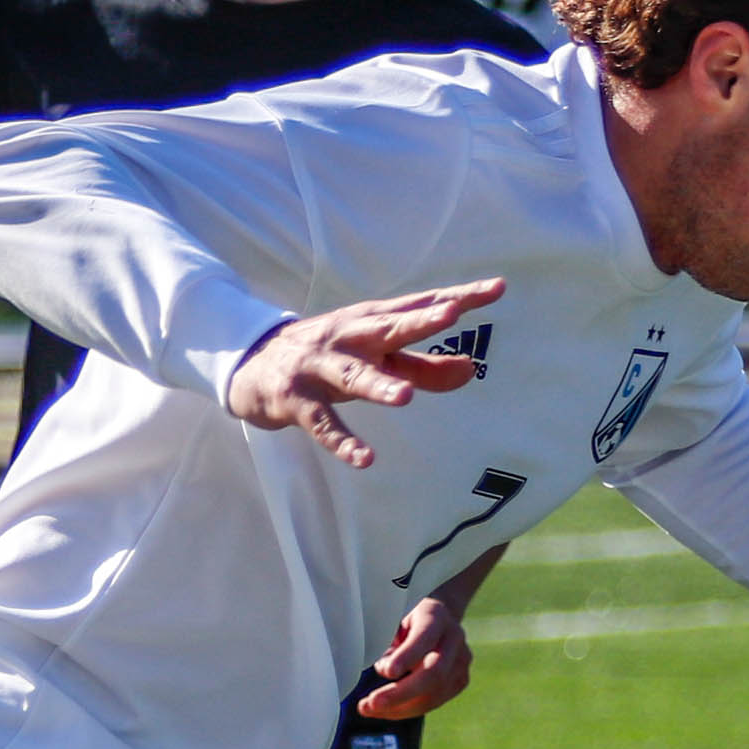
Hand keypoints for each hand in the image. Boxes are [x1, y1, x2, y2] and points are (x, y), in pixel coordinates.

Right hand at [224, 279, 505, 465]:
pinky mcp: (296, 400)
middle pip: (387, 328)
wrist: (250, 364)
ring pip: (352, 375)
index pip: (420, 307)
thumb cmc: (326, 359)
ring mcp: (320, 368)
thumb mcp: (375, 359)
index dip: (458, 298)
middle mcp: (348, 338)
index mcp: (371, 323)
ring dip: (377, 384)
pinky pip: (323, 423)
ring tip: (404, 397)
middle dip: (418, 321)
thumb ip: (423, 367)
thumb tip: (470, 370)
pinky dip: (342, 442)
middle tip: (452, 314)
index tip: (497, 290)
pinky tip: (365, 459)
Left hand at [357, 592, 474, 720]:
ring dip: (398, 708)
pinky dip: (406, 710)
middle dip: (401, 693)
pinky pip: (433, 702)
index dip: (408, 656)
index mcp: (435, 616)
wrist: (434, 620)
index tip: (388, 672)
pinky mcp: (460, 680)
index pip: (425, 637)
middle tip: (372, 703)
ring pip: (434, 694)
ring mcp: (461, 661)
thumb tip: (385, 671)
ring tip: (368, 709)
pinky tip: (384, 711)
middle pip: (434, 672)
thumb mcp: (391, 618)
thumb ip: (386, 639)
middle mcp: (454, 637)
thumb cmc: (403, 619)